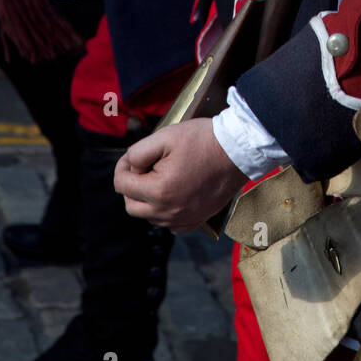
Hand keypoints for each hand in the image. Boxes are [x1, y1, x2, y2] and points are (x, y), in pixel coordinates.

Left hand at [113, 116, 245, 232]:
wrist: (238, 150)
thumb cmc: (203, 140)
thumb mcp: (165, 136)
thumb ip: (137, 153)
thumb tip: (130, 167)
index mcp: (158, 190)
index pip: (121, 185)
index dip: (123, 166)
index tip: (133, 157)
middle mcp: (169, 211)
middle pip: (131, 206)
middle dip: (132, 186)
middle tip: (145, 167)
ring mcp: (183, 219)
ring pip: (149, 216)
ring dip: (148, 199)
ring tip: (162, 177)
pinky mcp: (196, 220)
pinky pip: (170, 224)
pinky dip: (166, 211)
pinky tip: (174, 193)